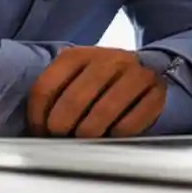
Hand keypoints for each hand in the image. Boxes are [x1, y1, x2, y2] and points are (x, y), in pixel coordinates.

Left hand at [27, 47, 165, 138]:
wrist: (146, 70)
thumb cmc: (101, 82)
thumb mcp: (75, 77)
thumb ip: (55, 93)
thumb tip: (35, 127)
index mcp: (79, 54)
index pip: (47, 85)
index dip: (38, 114)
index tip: (40, 130)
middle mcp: (108, 59)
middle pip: (75, 98)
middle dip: (62, 126)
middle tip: (61, 137)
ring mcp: (135, 73)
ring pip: (105, 109)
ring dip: (89, 131)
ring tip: (85, 138)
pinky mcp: (156, 91)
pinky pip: (131, 121)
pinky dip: (117, 133)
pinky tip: (112, 133)